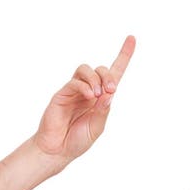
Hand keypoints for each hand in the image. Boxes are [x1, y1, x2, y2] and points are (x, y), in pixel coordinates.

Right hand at [33, 35, 135, 164]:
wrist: (58, 150)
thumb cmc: (77, 140)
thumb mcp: (97, 127)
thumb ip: (104, 110)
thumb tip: (109, 92)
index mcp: (101, 98)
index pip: (114, 73)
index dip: (124, 56)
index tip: (132, 38)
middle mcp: (88, 91)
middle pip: (100, 69)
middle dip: (108, 76)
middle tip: (110, 90)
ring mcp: (75, 91)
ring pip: (86, 69)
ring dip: (95, 79)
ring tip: (96, 95)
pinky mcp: (62, 94)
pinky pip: (74, 82)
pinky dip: (84, 86)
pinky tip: (88, 96)